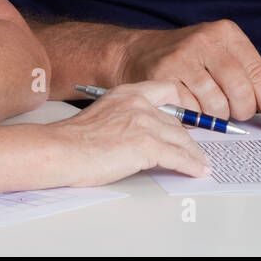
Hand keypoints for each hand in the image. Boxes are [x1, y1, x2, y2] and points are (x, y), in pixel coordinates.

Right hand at [51, 81, 212, 184]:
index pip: (166, 89)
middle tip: (196, 148)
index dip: (181, 105)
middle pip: (176, 120)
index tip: (189, 118)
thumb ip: (123, 118)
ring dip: (194, 154)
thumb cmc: (72, 140)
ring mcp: (144, 123)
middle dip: (188, 137)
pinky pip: (178, 157)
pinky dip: (191, 166)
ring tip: (200, 163)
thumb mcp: (102, 116)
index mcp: (126, 92)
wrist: (60, 150)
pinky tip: (196, 171)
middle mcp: (138, 103)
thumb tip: (139, 134)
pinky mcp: (146, 146)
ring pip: (181, 139)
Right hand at [115, 19, 260, 132]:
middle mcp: (205, 41)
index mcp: (226, 34)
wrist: (138, 53)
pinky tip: (189, 104)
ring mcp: (182, 58)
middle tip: (233, 112)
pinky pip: (192, 112)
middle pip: (240, 92)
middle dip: (241, 111)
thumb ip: (255, 83)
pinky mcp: (163, 78)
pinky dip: (195, 117)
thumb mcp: (224, 59)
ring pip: (217, 106)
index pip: (258, 74)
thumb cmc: (188, 59)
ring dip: (216, 116)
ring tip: (206, 104)